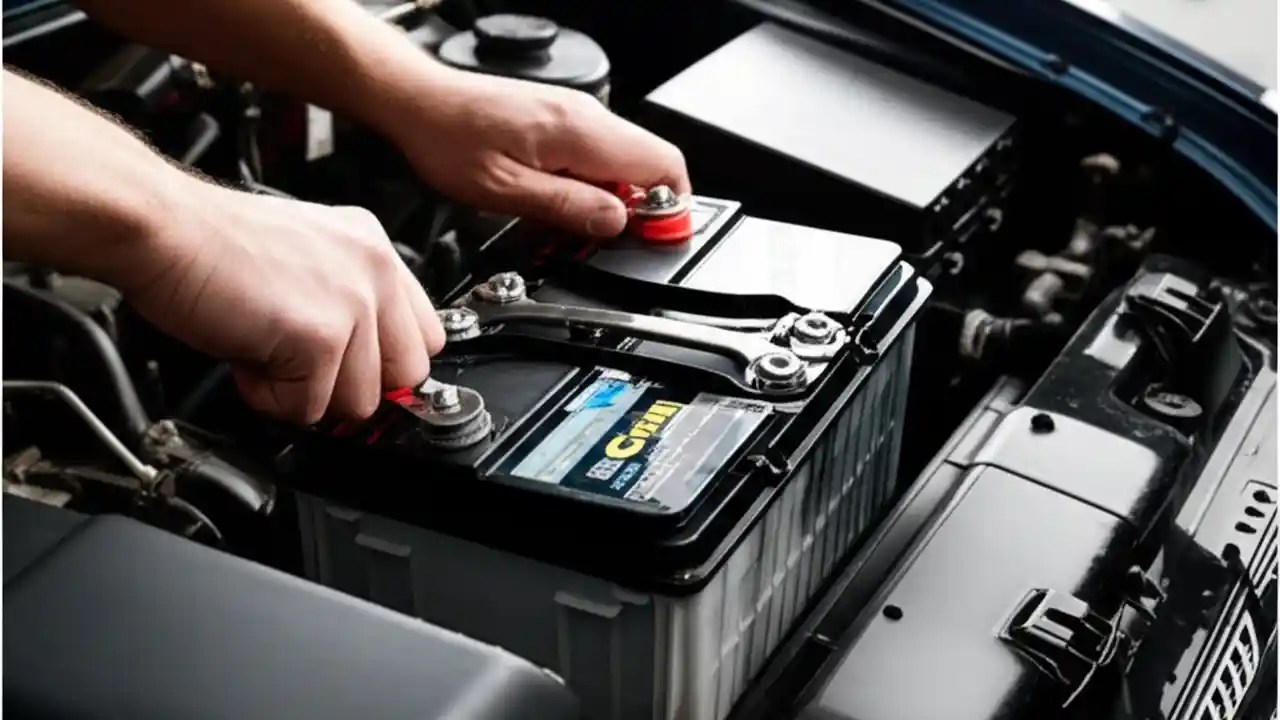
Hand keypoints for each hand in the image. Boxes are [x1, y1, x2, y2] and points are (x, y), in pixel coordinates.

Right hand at [119, 179, 444, 423]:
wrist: (164, 229)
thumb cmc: (210, 242)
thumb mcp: (305, 257)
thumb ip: (345, 299)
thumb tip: (362, 360)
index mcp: (374, 249)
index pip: (425, 334)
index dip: (384, 363)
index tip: (350, 369)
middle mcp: (374, 271)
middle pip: (407, 375)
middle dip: (351, 386)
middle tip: (300, 367)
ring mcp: (353, 304)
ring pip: (359, 401)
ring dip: (305, 394)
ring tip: (265, 354)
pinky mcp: (321, 337)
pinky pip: (309, 407)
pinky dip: (270, 397)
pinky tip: (247, 358)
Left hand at [387, 69, 690, 236]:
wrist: (421, 102)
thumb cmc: (450, 140)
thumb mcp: (506, 191)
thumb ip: (567, 208)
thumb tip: (616, 223)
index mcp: (580, 133)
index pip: (662, 165)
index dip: (669, 208)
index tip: (654, 238)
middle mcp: (587, 116)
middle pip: (649, 166)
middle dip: (638, 210)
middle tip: (601, 241)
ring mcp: (577, 115)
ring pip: (624, 164)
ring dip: (608, 200)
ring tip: (567, 224)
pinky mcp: (563, 119)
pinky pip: (598, 157)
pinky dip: (589, 186)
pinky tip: (555, 202)